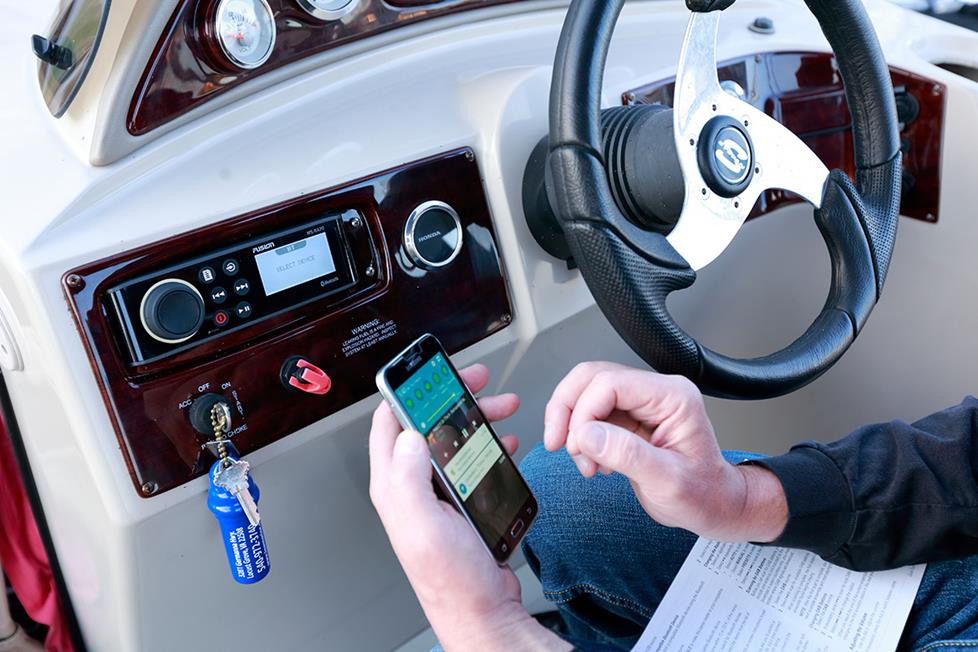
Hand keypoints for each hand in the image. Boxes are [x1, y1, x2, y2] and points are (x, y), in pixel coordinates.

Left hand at [369, 364, 568, 651]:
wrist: (482, 612)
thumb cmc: (452, 581)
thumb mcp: (425, 526)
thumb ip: (409, 479)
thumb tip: (407, 434)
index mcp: (394, 487)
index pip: (388, 423)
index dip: (407, 391)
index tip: (431, 373)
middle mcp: (411, 487)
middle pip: (424, 425)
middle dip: (450, 397)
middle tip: (476, 381)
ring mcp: (435, 495)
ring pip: (450, 439)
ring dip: (474, 417)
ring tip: (501, 406)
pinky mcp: (457, 502)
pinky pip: (469, 460)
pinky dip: (487, 443)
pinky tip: (503, 441)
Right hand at [544, 363, 786, 542]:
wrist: (714, 508)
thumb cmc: (704, 496)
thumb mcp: (669, 482)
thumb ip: (628, 455)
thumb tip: (586, 434)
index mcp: (672, 397)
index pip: (610, 383)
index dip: (583, 412)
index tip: (575, 445)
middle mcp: (656, 393)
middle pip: (592, 378)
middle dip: (567, 410)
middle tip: (558, 443)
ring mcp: (641, 404)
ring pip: (586, 393)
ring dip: (572, 426)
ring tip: (583, 461)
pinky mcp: (629, 418)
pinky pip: (591, 415)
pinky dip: (581, 437)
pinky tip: (592, 462)